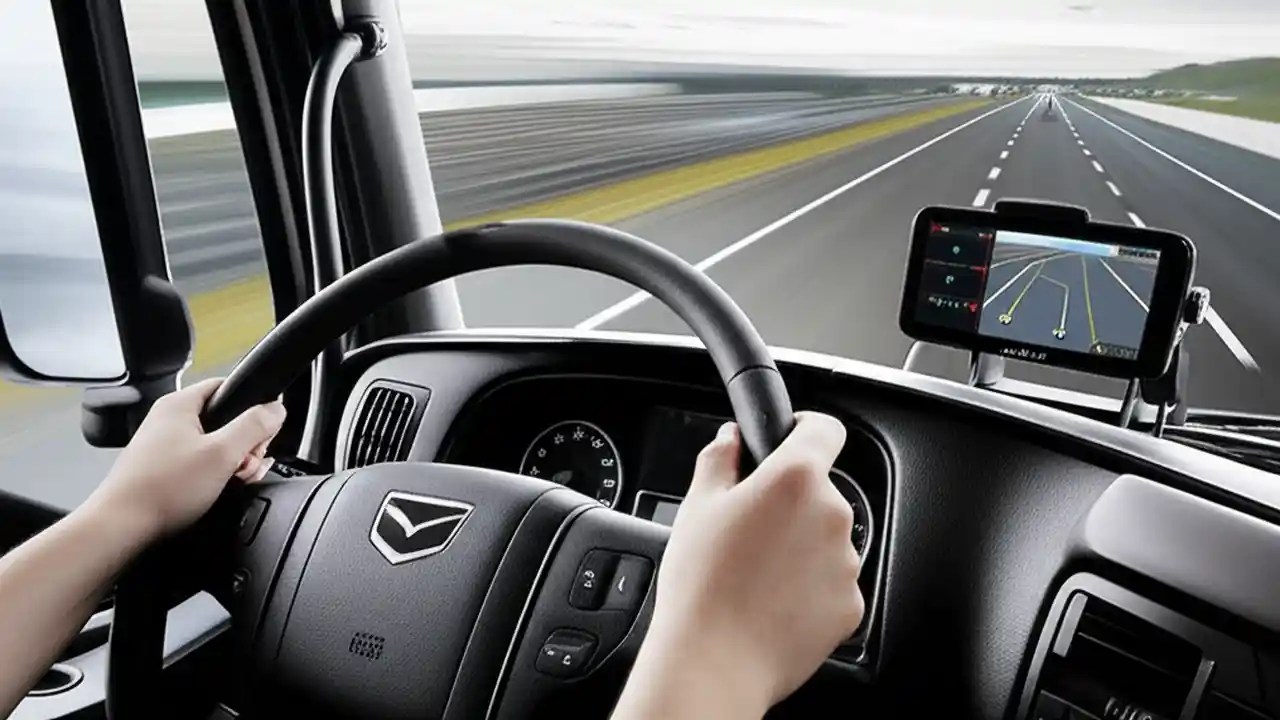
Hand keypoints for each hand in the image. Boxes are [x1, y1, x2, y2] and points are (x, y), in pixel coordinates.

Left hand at [86, 378, 286, 539]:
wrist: (122, 527)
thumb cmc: (163, 488)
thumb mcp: (222, 453)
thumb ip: (254, 427)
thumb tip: (276, 409)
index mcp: (180, 405)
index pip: (227, 387)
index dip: (252, 408)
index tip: (261, 432)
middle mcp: (169, 420)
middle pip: (225, 419)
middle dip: (245, 444)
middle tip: (246, 465)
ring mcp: (164, 445)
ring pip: (214, 445)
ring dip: (232, 463)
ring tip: (231, 481)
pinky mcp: (163, 468)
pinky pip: (199, 463)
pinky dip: (214, 475)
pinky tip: (217, 490)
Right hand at [632, 412, 861, 714]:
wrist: (715, 661)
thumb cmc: (702, 585)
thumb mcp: (697, 506)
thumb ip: (719, 460)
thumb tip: (730, 439)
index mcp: (795, 479)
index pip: (825, 429)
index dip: (805, 429)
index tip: (792, 438)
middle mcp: (831, 514)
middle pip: (819, 491)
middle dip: (789, 503)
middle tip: (748, 528)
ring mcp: (846, 562)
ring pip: (825, 538)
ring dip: (800, 546)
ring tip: (755, 573)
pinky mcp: (851, 604)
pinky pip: (832, 582)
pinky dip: (809, 586)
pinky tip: (771, 600)